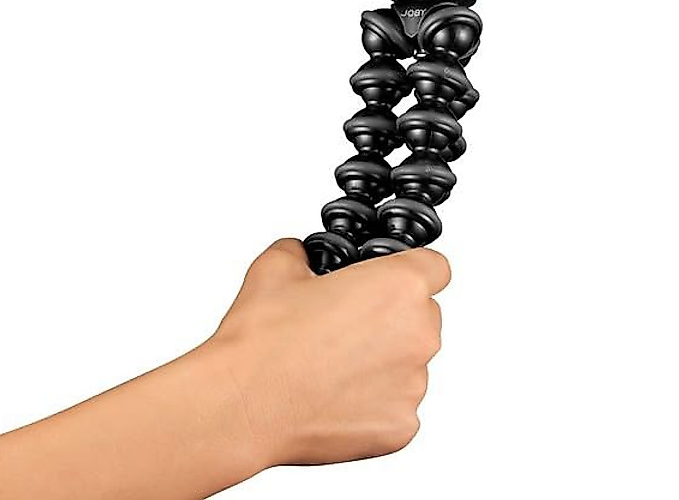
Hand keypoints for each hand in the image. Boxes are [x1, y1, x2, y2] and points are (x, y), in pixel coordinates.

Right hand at [205, 239, 449, 467]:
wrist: (242, 404)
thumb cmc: (263, 339)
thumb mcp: (278, 265)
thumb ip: (303, 251)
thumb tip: (301, 255)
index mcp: (401, 286)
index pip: (436, 268)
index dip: (410, 272)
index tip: (391, 282)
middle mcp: (419, 333)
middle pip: (423, 317)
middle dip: (392, 320)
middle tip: (348, 328)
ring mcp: (413, 385)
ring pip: (410, 365)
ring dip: (383, 364)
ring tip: (334, 367)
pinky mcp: (401, 427)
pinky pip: (397, 408)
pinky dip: (373, 404)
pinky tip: (335, 398)